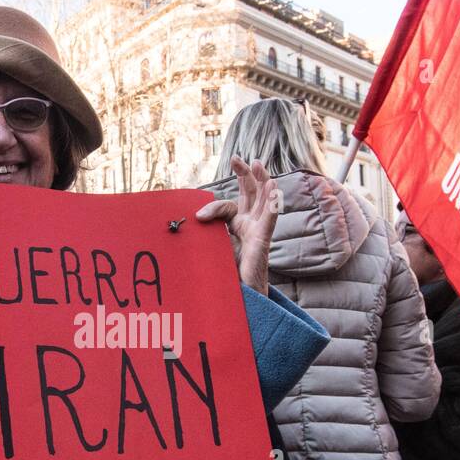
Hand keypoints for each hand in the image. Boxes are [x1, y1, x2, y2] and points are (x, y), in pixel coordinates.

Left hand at [195, 156, 277, 294]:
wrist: (239, 301)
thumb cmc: (227, 279)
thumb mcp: (211, 250)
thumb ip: (205, 235)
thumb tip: (185, 224)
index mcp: (238, 228)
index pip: (227, 207)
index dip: (212, 207)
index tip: (198, 216)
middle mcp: (250, 227)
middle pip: (251, 194)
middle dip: (245, 174)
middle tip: (237, 158)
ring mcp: (258, 233)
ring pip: (264, 200)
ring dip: (262, 180)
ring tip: (257, 163)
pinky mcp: (263, 242)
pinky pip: (269, 218)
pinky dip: (272, 202)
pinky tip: (274, 186)